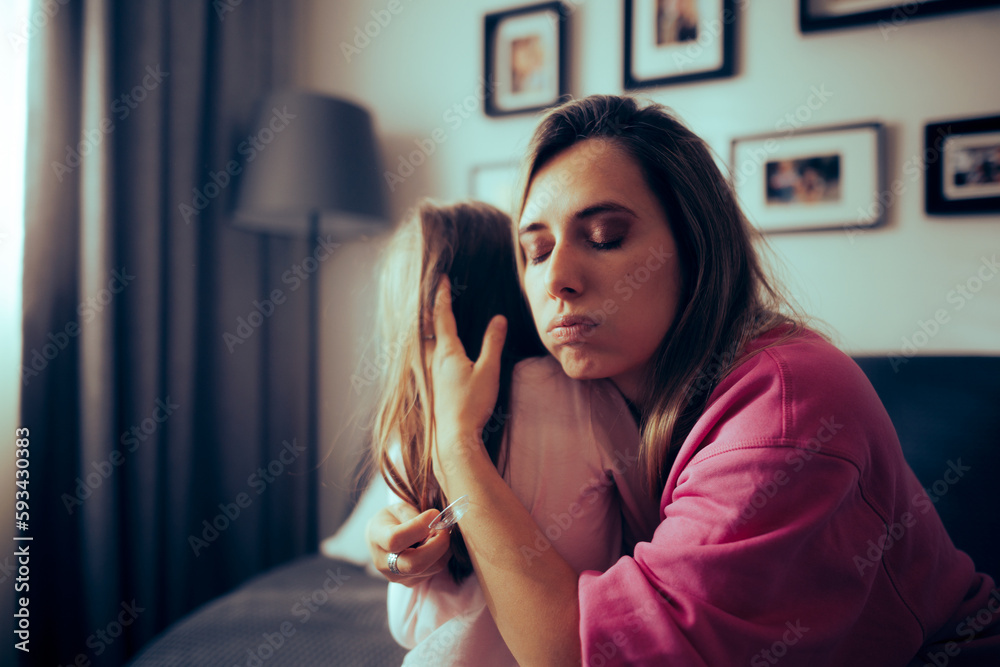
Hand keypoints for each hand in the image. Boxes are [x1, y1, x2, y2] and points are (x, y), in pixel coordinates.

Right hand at [367, 502, 451, 584]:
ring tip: (439, 533)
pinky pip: (434, 571)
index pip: (396, 539)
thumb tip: (434, 522)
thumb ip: (414, 516)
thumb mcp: (399, 508)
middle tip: (444, 527)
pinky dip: (441, 556)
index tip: (434, 514)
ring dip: (443, 549)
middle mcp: (384, 563)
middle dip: (438, 544)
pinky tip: (435, 544)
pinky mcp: (410, 583)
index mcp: (377, 538)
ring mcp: (397, 577)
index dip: (418, 527)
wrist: (381, 537)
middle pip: (415, 564)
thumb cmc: (392, 519)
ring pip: (431, 568)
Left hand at [423, 276, 506, 477]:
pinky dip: (423, 348)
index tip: (442, 279)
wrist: (454, 437)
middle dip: (427, 310)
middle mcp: (432, 360)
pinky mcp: (430, 388)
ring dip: (422, 329)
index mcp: (447, 352)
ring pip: (421, 344)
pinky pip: (422, 360)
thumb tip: (498, 320)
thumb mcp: (489, 371)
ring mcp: (428, 375)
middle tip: (428, 295)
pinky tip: (427, 356)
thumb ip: (493, 343)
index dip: (442, 296)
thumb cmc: (472, 404)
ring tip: (424, 320)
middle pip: (424, 328)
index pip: (442, 316)